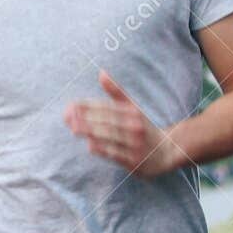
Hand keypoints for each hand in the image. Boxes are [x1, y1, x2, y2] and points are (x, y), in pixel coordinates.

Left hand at [64, 70, 179, 176]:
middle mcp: (135, 127)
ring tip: (74, 128)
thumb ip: (116, 91)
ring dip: (91, 132)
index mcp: (133, 112)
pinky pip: (117, 153)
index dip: (89, 105)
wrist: (165, 153)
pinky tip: (90, 145)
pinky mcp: (135, 160)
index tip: (72, 105)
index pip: (108, 107)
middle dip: (86, 118)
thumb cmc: (142, 128)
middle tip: (67, 116)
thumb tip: (101, 72)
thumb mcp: (132, 108)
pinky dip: (104, 149)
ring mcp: (136, 144)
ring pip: (111, 136)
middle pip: (108, 121)